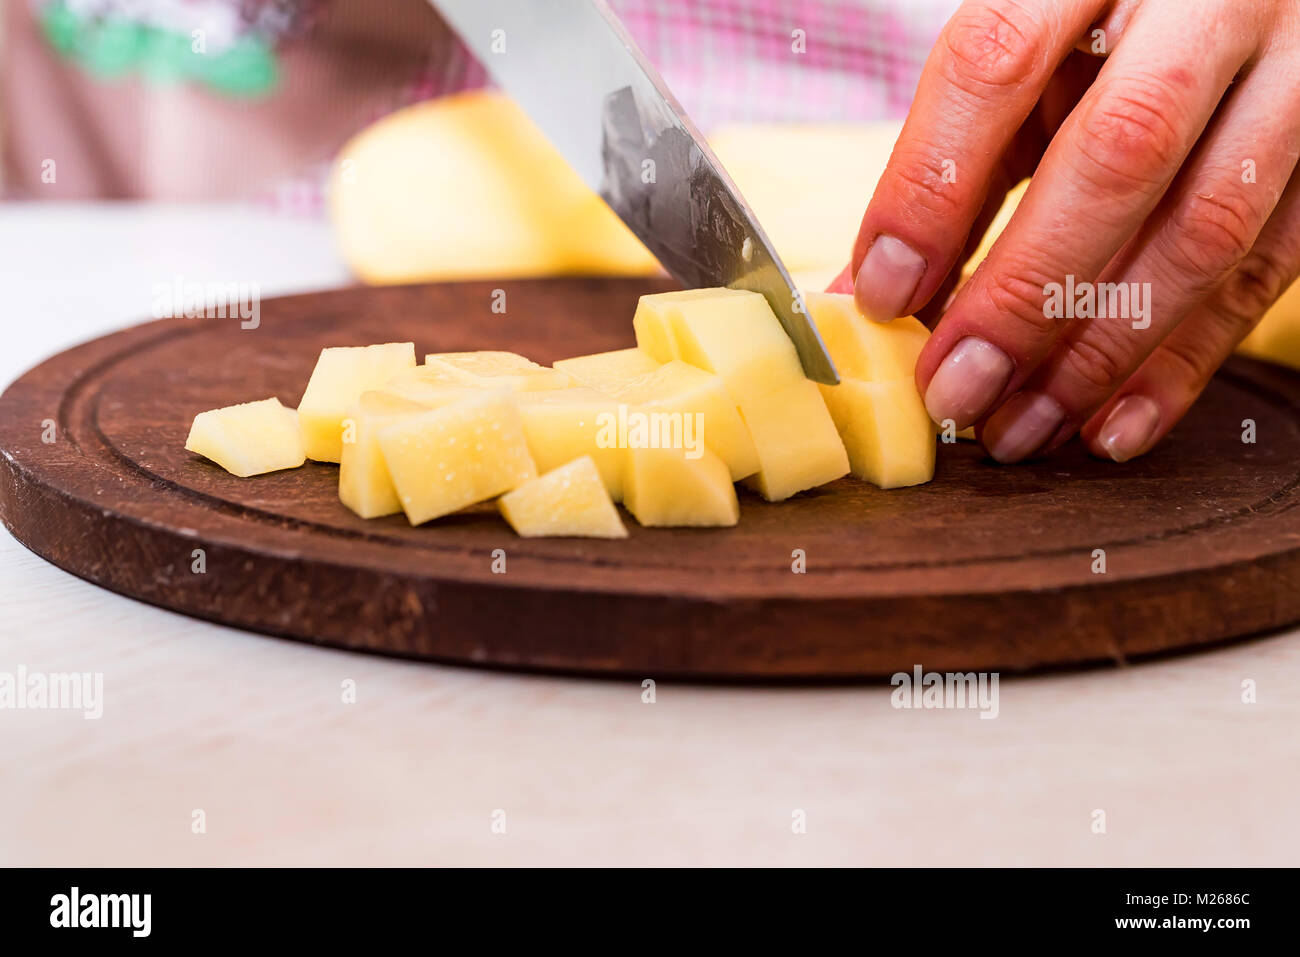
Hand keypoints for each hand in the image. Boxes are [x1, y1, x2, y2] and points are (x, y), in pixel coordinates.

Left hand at [832, 0, 1299, 462]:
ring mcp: (1297, 69)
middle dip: (1024, 294)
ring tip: (1019, 429)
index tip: (882, 293)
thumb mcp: (1028, 56)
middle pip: (1118, 151)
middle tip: (953, 389)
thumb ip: (957, 158)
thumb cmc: (1107, 22)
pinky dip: (1182, 364)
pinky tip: (1111, 427)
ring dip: (1100, 353)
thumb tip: (874, 292)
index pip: (997, 59)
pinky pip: (1266, 273)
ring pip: (1206, 227)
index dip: (931, 186)